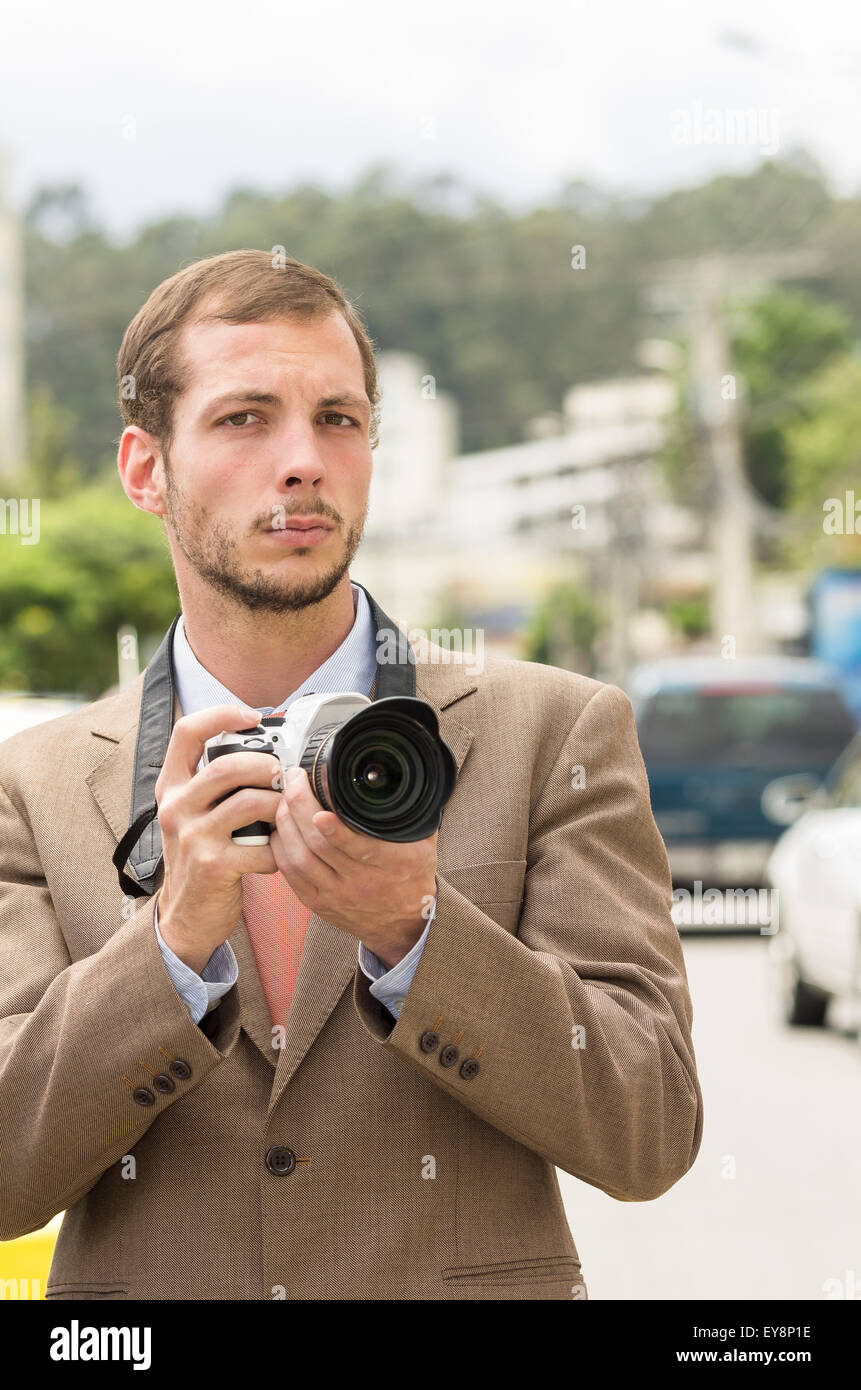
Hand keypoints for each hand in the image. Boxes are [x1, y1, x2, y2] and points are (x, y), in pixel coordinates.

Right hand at [154, 704, 283, 974]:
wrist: (186, 914)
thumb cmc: (201, 855)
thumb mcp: (194, 814)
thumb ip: (215, 784)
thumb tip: (266, 748)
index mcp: (172, 787)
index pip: (186, 732)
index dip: (221, 715)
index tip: (253, 716)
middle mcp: (175, 807)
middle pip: (226, 765)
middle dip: (267, 766)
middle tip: (284, 775)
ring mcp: (191, 837)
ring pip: (249, 802)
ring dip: (278, 806)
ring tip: (286, 814)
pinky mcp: (212, 866)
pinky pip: (260, 846)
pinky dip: (278, 849)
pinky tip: (277, 852)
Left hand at [271, 766, 437, 969]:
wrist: (403, 924)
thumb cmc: (411, 876)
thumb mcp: (422, 841)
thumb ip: (411, 810)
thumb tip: (399, 774)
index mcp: (390, 864)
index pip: (358, 846)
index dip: (335, 828)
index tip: (320, 805)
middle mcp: (361, 882)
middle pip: (319, 845)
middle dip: (299, 806)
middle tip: (295, 779)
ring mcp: (336, 894)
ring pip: (299, 857)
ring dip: (285, 823)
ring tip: (284, 797)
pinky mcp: (317, 903)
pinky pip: (289, 873)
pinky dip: (280, 846)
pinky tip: (279, 827)